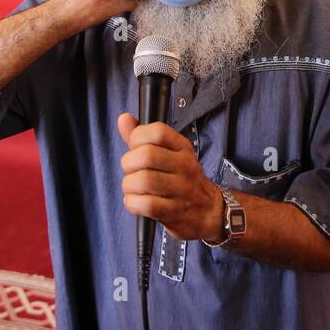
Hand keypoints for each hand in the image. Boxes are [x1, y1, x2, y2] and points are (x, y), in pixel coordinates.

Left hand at [118, 113, 224, 242]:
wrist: (206, 210)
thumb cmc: (180, 178)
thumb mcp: (167, 153)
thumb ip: (142, 136)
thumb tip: (123, 118)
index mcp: (182, 147)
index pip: (157, 131)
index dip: (137, 137)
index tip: (135, 147)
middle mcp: (185, 166)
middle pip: (146, 156)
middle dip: (128, 164)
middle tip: (131, 171)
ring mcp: (182, 189)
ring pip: (143, 181)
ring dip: (129, 185)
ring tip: (133, 188)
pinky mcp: (174, 211)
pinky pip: (145, 204)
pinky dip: (132, 203)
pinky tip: (136, 201)